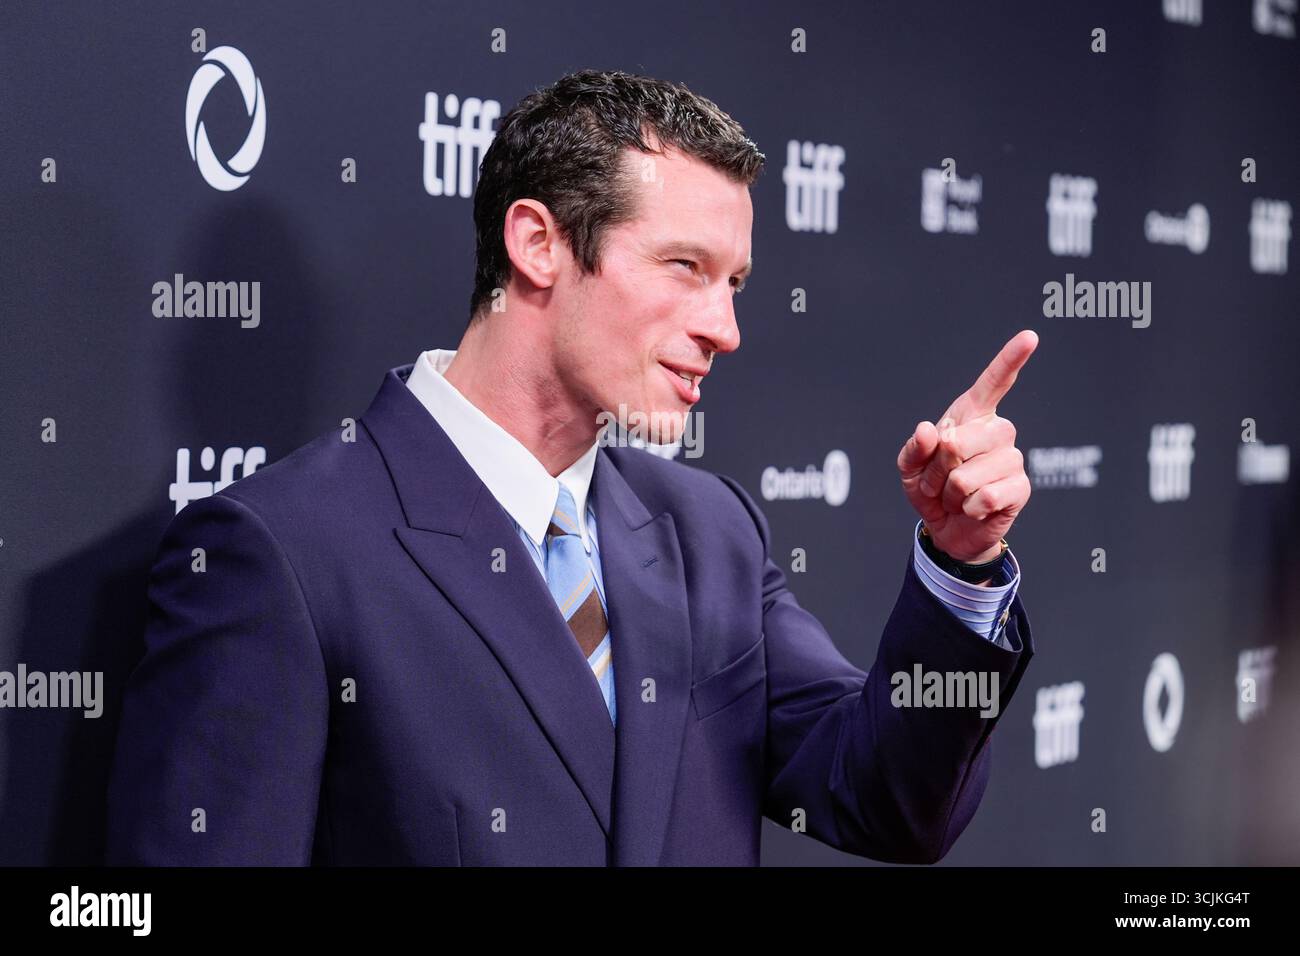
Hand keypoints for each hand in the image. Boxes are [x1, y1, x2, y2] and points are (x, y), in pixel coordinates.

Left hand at [896, 330, 1037, 561]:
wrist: (948, 528)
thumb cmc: (930, 489)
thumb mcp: (909, 468)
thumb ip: (915, 448)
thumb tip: (930, 430)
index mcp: (971, 416)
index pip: (993, 383)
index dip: (1011, 359)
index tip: (1030, 337)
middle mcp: (998, 431)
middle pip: (957, 443)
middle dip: (936, 471)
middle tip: (941, 481)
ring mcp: (1012, 458)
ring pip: (966, 476)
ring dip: (951, 494)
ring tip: (957, 496)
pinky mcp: (1020, 487)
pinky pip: (985, 497)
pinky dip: (968, 509)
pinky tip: (973, 509)